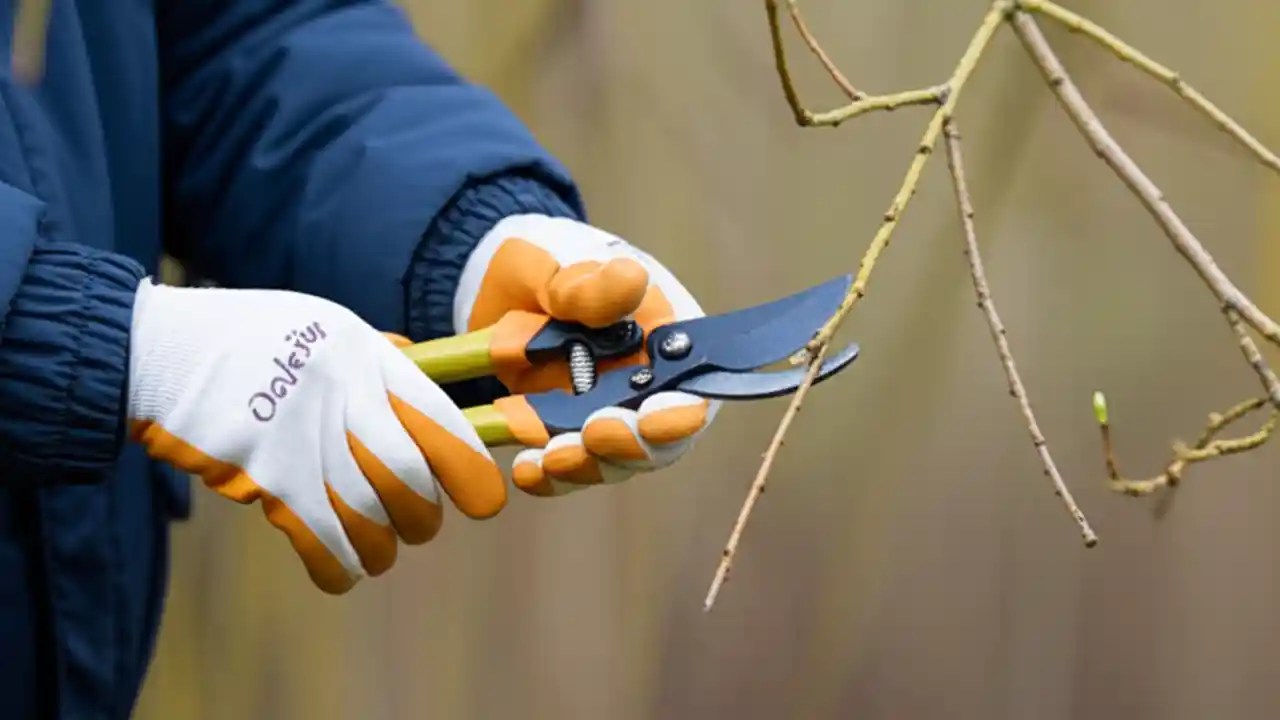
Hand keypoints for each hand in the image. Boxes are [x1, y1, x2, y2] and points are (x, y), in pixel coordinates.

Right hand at [127, 280, 504, 593]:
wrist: (160, 350)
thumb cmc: (248, 338)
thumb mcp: (322, 325)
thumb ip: (375, 356)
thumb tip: (424, 379)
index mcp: (365, 355)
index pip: (440, 419)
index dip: (470, 469)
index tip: (487, 501)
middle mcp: (343, 394)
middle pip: (410, 479)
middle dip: (422, 516)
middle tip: (419, 525)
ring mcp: (303, 435)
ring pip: (371, 517)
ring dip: (380, 548)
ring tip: (377, 552)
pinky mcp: (265, 475)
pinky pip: (321, 538)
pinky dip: (337, 566)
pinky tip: (342, 574)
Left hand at [453, 214, 718, 495]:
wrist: (498, 283)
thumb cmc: (550, 262)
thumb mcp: (566, 266)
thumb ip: (593, 286)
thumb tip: (631, 282)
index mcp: (665, 343)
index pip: (692, 391)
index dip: (679, 415)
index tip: (651, 419)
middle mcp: (644, 389)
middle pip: (657, 443)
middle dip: (629, 448)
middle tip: (595, 434)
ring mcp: (604, 415)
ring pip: (610, 463)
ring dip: (585, 468)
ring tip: (549, 458)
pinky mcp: (562, 434)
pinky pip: (564, 469)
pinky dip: (548, 478)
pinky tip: (528, 470)